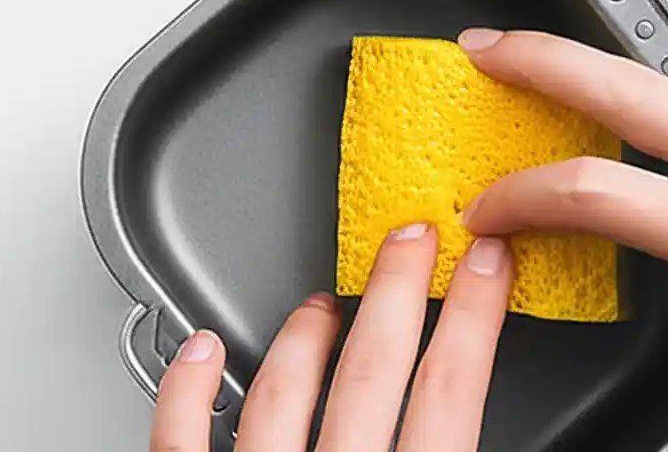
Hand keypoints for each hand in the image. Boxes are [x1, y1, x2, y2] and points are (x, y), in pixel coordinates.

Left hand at [148, 224, 512, 451]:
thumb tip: (484, 431)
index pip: (450, 393)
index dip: (473, 318)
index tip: (487, 263)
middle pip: (371, 371)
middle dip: (395, 292)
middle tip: (411, 237)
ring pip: (282, 392)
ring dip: (306, 335)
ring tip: (322, 301)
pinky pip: (181, 436)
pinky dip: (187, 387)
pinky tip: (200, 350)